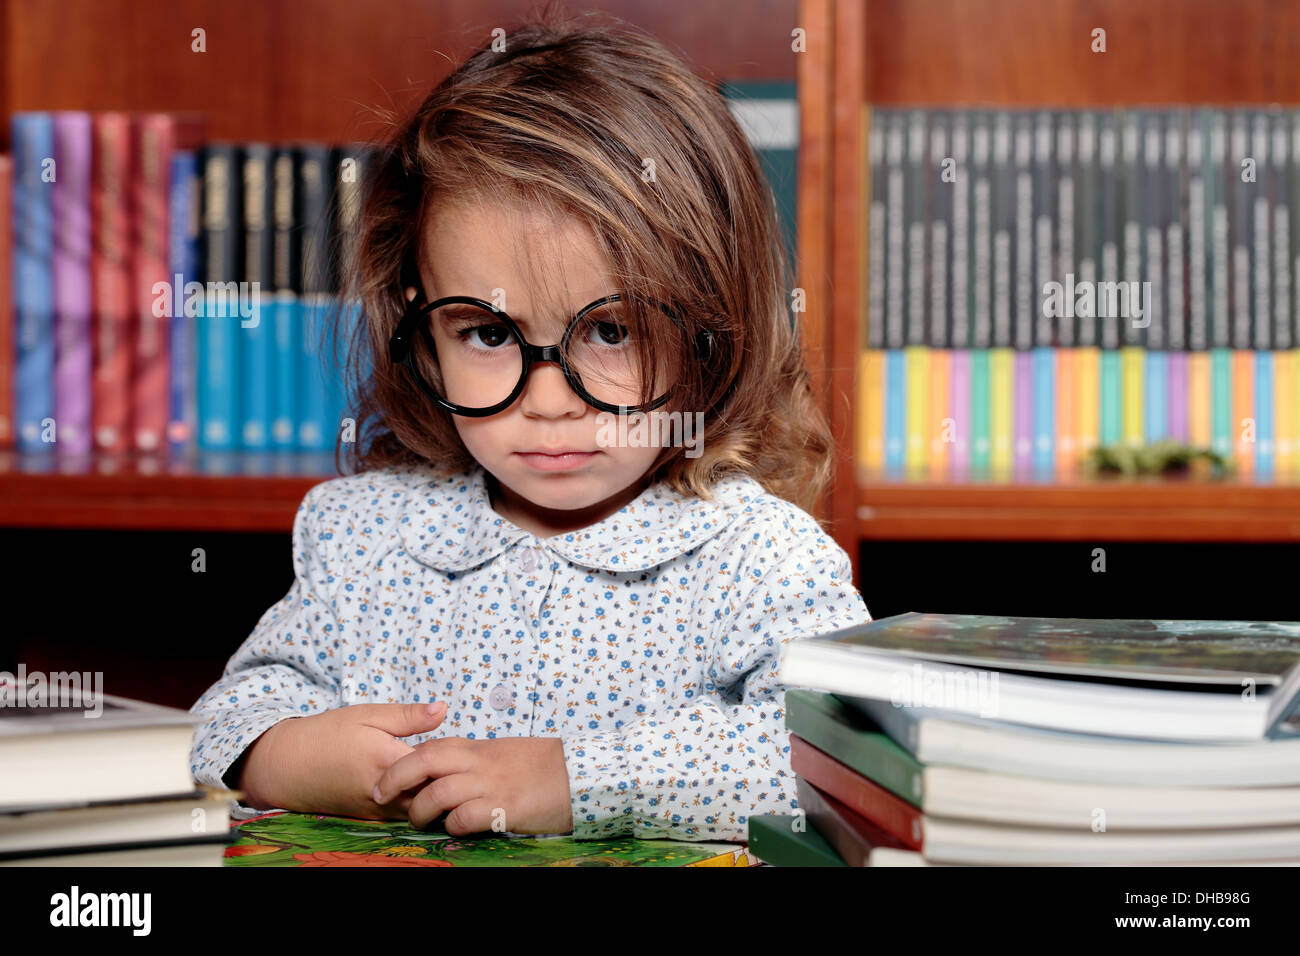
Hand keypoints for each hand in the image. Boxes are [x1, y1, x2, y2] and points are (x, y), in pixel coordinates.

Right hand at [236, 701, 448, 820]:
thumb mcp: (367, 715)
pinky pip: (405, 815)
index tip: (454, 744)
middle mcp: (385, 793)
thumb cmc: (326, 735)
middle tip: (451, 761)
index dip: (449, 755)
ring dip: (432, 792)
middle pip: (433, 792)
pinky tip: (416, 784)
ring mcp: (378, 811)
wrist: (287, 767)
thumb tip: (443, 708)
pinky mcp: (372, 820)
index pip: (436, 766)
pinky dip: (415, 801)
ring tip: (436, 772)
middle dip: (445, 778)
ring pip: (420, 808)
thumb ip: (408, 716)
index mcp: (387, 761)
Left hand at [371, 736, 572, 835]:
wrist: (581, 773)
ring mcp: (491, 785)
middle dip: (395, 778)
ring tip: (420, 821)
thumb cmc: (546, 767)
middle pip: (424, 761)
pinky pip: (463, 817)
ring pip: (438, 791)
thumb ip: (478, 761)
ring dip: (421, 809)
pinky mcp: (504, 808)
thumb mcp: (506, 755)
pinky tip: (456, 829)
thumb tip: (453, 772)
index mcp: (479, 748)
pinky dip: (452, 825)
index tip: (386, 779)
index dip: (403, 762)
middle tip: (380, 796)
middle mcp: (480, 763)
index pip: (431, 747)